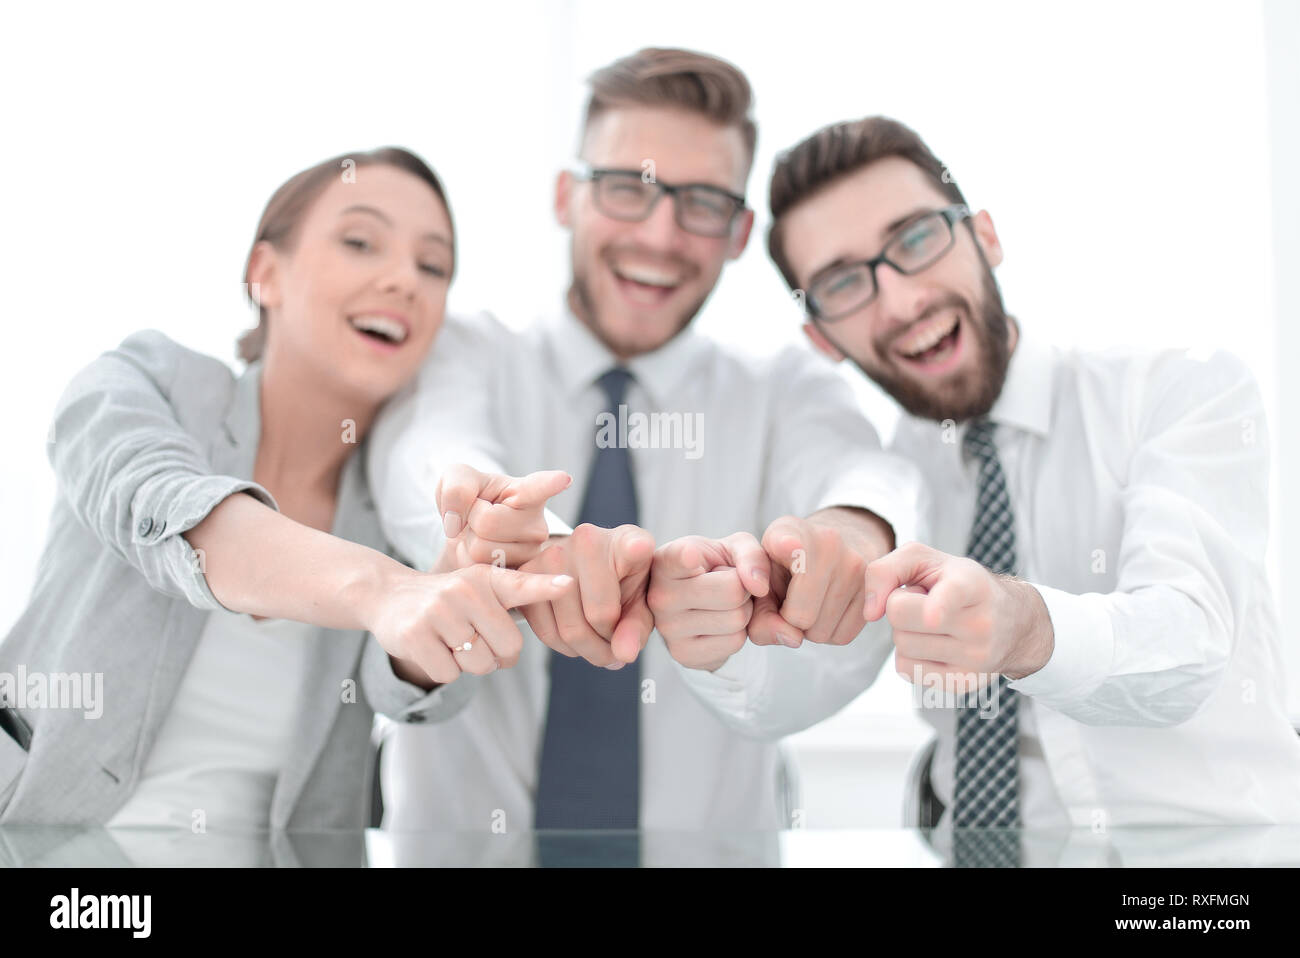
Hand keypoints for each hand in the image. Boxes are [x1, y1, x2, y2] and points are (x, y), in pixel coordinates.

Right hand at [368, 564, 574, 685]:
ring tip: (451, 640)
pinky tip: (431, 646)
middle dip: (496, 656)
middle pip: (507, 648)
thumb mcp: (480, 588)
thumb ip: (514, 597)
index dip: (546, 587)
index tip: (568, 584)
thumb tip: (559, 594)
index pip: (520, 585)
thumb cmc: (450, 600)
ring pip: (478, 665)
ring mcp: (437, 610)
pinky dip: (443, 669)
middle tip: (474, 640)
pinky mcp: (414, 634)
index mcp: (486, 579)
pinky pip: (448, 674)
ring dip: (468, 664)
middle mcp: (464, 590)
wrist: (390, 595)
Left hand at [433, 464, 571, 570]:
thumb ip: (456, 488)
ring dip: (468, 543)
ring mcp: (531, 556)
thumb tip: (456, 523)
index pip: (540, 487)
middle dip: (470, 519)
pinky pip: (478, 572)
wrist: (467, 535)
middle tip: (478, 519)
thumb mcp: (456, 480)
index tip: (564, 478)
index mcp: (528, 493)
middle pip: (488, 522)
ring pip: (480, 549)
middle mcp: (537, 526)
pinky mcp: (518, 581)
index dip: (551, 483)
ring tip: (480, 537)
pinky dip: (467, 561)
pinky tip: (481, 556)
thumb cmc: (469, 501)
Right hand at [517, 523, 655, 667]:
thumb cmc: (624, 583)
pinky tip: (576, 639)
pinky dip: (563, 646)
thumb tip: (623, 654)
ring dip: (585, 650)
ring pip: (568, 629)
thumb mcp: (643, 602)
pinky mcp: (526, 573)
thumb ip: (636, 628)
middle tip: (614, 649)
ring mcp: (552, 553)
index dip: (635, 586)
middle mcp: (585, 539)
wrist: (591, 565)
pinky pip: (544, 630)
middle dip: (608, 645)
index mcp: (625, 540)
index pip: (632, 564)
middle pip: (597, 616)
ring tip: (597, 644)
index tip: (638, 575)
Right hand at [649, 533, 769, 670]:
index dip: (688, 557)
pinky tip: (719, 622)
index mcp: (666, 561)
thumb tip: (759, 587)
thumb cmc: (715, 565)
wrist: (702, 600)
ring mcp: (668, 629)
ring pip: (737, 619)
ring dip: (743, 611)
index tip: (690, 556)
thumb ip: (751, 555)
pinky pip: (734, 643)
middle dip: (742, 588)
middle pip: (732, 592)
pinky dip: (738, 632)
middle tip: (727, 584)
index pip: (681, 558)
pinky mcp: (682, 654)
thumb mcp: (734, 547)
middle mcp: (660, 596)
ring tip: (723, 603)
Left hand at [749, 508, 884, 647]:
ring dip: (809, 628)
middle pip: (800, 616)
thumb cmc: (782, 566)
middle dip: (788, 620)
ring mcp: (855, 565)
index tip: (789, 545)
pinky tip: (825, 608)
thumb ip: (757, 612)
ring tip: (808, 602)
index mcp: (788, 531)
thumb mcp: (757, 580)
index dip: (786, 545)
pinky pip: (842, 637)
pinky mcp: (873, 589)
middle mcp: (827, 543)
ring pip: (821, 632)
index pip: (788, 540)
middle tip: (788, 602)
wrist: (830, 546)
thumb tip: (792, 638)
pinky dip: (829, 632)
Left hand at [863, 542, 1054, 688]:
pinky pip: (906, 669)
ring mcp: (975, 658)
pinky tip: (932, 644)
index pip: (952, 595)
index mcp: (972, 585)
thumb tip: (870, 612)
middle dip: (898, 606)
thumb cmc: (956, 582)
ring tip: (932, 623)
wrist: (1010, 620)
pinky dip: (909, 656)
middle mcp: (979, 623)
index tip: (933, 618)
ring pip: (902, 644)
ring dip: (905, 632)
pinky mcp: (963, 683)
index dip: (938, 606)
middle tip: (922, 601)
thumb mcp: (925, 559)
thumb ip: (886, 569)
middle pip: (900, 616)